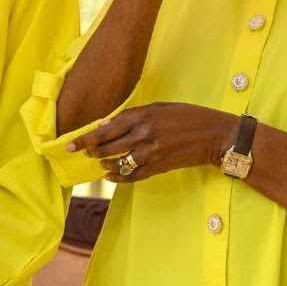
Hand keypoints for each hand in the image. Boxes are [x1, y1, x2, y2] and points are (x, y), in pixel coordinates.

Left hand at [65, 102, 235, 182]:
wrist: (215, 134)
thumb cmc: (188, 116)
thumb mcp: (160, 108)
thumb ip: (132, 116)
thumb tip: (105, 125)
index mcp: (142, 116)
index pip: (105, 129)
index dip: (85, 139)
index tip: (71, 145)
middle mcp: (143, 134)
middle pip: (107, 147)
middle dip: (92, 152)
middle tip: (84, 154)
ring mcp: (151, 152)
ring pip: (118, 162)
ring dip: (105, 165)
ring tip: (99, 165)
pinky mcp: (160, 166)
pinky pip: (133, 176)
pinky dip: (119, 177)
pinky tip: (111, 176)